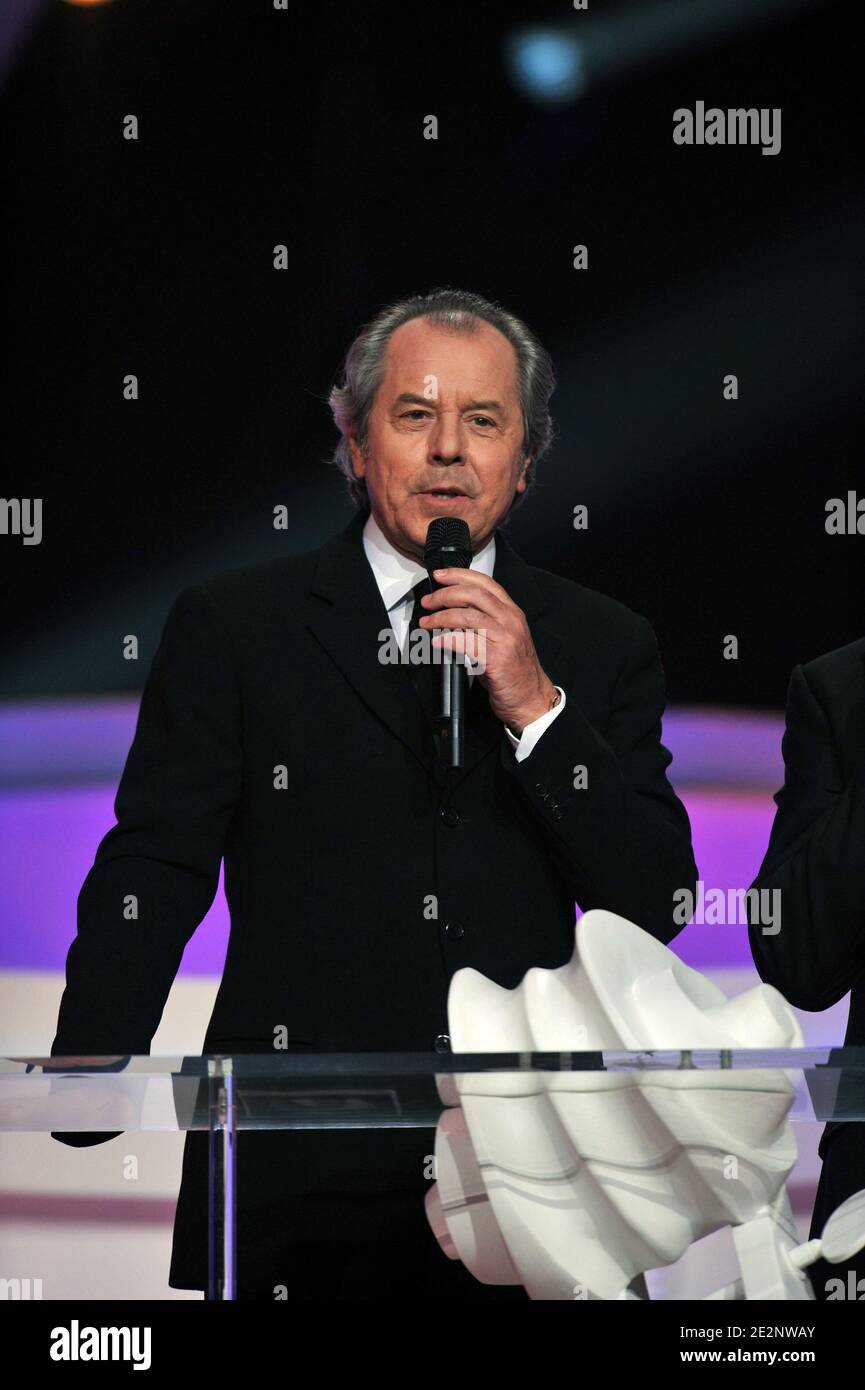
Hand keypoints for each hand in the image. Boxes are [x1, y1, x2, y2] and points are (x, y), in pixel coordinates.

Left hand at [418, 568, 557, 734]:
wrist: (530, 698)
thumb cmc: (513, 671)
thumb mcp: (501, 638)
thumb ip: (482, 622)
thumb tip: (450, 611)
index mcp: (511, 612)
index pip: (485, 583)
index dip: (460, 575)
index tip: (440, 575)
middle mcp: (511, 621)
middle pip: (474, 595)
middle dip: (445, 594)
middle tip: (428, 601)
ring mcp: (506, 638)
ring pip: (468, 617)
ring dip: (441, 617)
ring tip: (427, 622)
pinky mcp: (498, 658)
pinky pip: (467, 643)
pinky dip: (448, 640)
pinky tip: (437, 642)